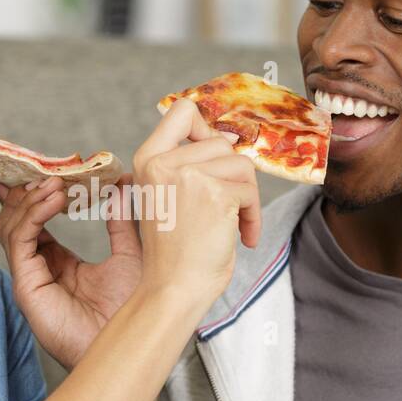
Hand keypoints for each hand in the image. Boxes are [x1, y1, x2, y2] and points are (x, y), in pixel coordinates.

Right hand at [0, 174, 143, 369]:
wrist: (131, 343)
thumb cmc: (131, 309)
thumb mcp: (130, 253)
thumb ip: (121, 219)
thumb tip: (121, 182)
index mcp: (57, 261)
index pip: (33, 218)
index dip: (33, 191)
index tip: (42, 165)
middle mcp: (38, 267)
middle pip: (14, 218)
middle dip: (25, 188)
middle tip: (42, 164)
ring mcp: (29, 277)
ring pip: (10, 225)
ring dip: (31, 199)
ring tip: (56, 183)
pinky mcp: (27, 286)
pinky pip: (19, 241)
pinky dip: (33, 215)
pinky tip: (54, 200)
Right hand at [131, 98, 260, 310]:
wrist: (173, 289)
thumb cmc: (176, 251)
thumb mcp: (169, 196)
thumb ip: (188, 164)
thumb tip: (229, 137)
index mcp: (148, 159)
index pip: (182, 111)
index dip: (206, 127)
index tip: (215, 155)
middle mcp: (163, 162)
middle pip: (221, 142)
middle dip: (233, 176)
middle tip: (227, 207)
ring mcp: (189, 175)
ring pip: (241, 165)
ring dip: (246, 197)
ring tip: (233, 224)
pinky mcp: (215, 193)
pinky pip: (250, 191)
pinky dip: (253, 217)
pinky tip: (241, 237)